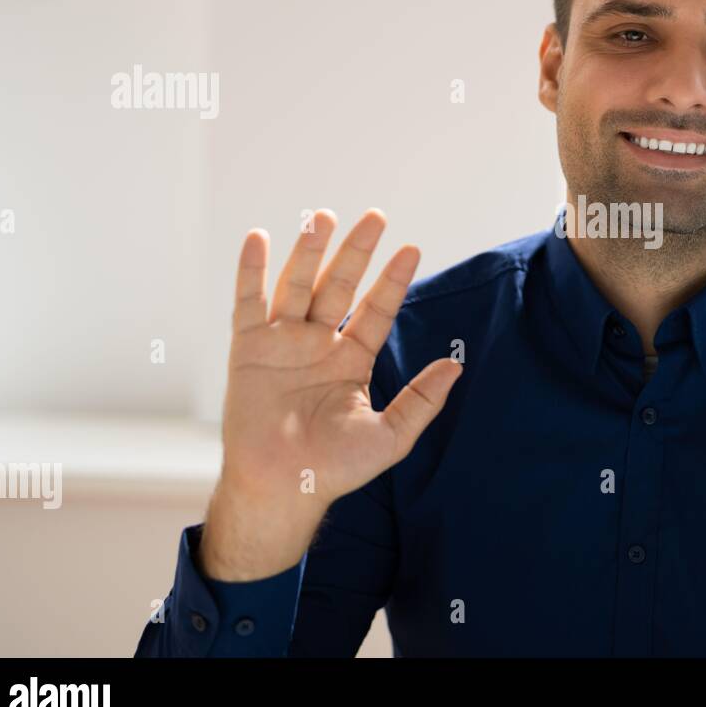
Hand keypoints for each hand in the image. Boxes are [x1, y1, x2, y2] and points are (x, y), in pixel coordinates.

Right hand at [201, 208, 459, 579]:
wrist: (282, 490)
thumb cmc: (333, 469)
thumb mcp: (390, 436)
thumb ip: (422, 400)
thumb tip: (457, 366)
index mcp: (351, 359)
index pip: (376, 309)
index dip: (393, 280)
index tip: (412, 249)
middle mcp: (318, 343)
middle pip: (339, 286)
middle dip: (356, 252)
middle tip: (375, 217)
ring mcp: (283, 343)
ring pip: (298, 285)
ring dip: (310, 251)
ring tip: (323, 216)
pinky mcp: (248, 349)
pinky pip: (248, 303)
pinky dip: (251, 271)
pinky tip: (259, 239)